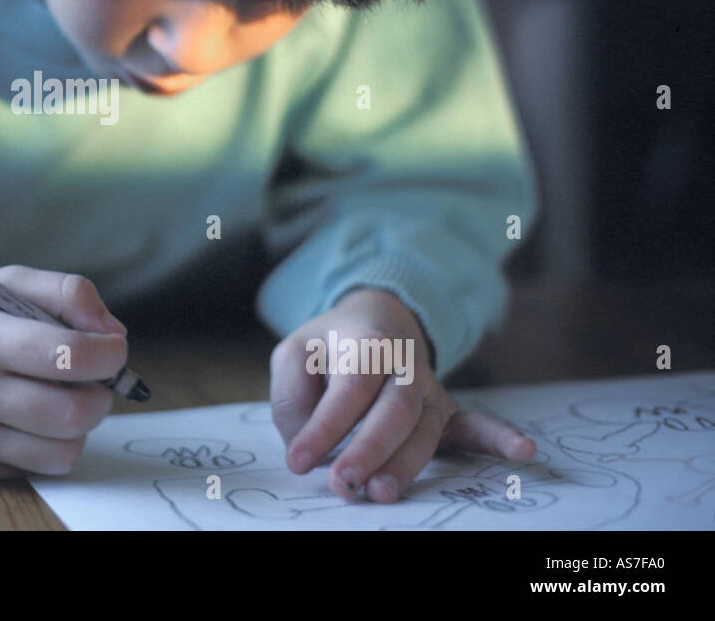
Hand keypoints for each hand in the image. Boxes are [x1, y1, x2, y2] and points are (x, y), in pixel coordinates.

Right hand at [0, 266, 127, 479]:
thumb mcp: (7, 282)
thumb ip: (67, 293)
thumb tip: (114, 334)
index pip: (68, 356)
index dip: (109, 354)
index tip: (115, 348)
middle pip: (72, 413)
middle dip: (103, 394)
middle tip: (97, 378)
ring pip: (62, 451)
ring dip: (81, 425)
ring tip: (65, 397)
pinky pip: (38, 467)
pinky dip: (50, 443)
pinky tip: (33, 417)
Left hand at [269, 287, 535, 502]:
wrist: (375, 322)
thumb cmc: (328, 348)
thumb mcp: (294, 356)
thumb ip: (292, 399)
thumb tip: (303, 446)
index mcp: (366, 344)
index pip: (350, 388)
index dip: (325, 426)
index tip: (299, 460)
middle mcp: (404, 367)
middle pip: (394, 409)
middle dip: (370, 450)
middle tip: (343, 485)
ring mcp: (429, 390)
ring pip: (425, 428)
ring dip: (407, 464)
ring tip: (383, 493)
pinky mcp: (444, 413)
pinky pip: (475, 426)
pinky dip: (498, 439)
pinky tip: (523, 452)